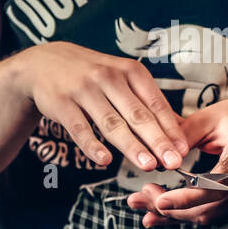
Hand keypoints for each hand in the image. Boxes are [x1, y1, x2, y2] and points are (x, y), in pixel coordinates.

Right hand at [20, 42, 188, 171]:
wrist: (44, 63)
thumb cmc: (92, 76)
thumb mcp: (121, 78)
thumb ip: (145, 103)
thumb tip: (176, 132)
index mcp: (130, 71)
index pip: (155, 103)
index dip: (171, 129)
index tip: (183, 150)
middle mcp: (109, 77)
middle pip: (137, 114)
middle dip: (157, 141)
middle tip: (173, 162)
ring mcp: (84, 89)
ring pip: (111, 123)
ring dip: (131, 146)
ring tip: (148, 165)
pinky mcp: (61, 103)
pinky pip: (79, 128)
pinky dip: (92, 145)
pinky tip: (105, 161)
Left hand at [127, 96, 227, 226]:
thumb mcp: (214, 118)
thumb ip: (185, 135)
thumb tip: (158, 153)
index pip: (211, 191)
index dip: (184, 199)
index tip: (161, 201)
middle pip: (201, 210)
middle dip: (165, 208)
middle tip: (136, 198)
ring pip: (200, 216)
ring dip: (168, 214)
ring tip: (139, 204)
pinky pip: (204, 213)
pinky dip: (179, 213)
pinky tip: (156, 212)